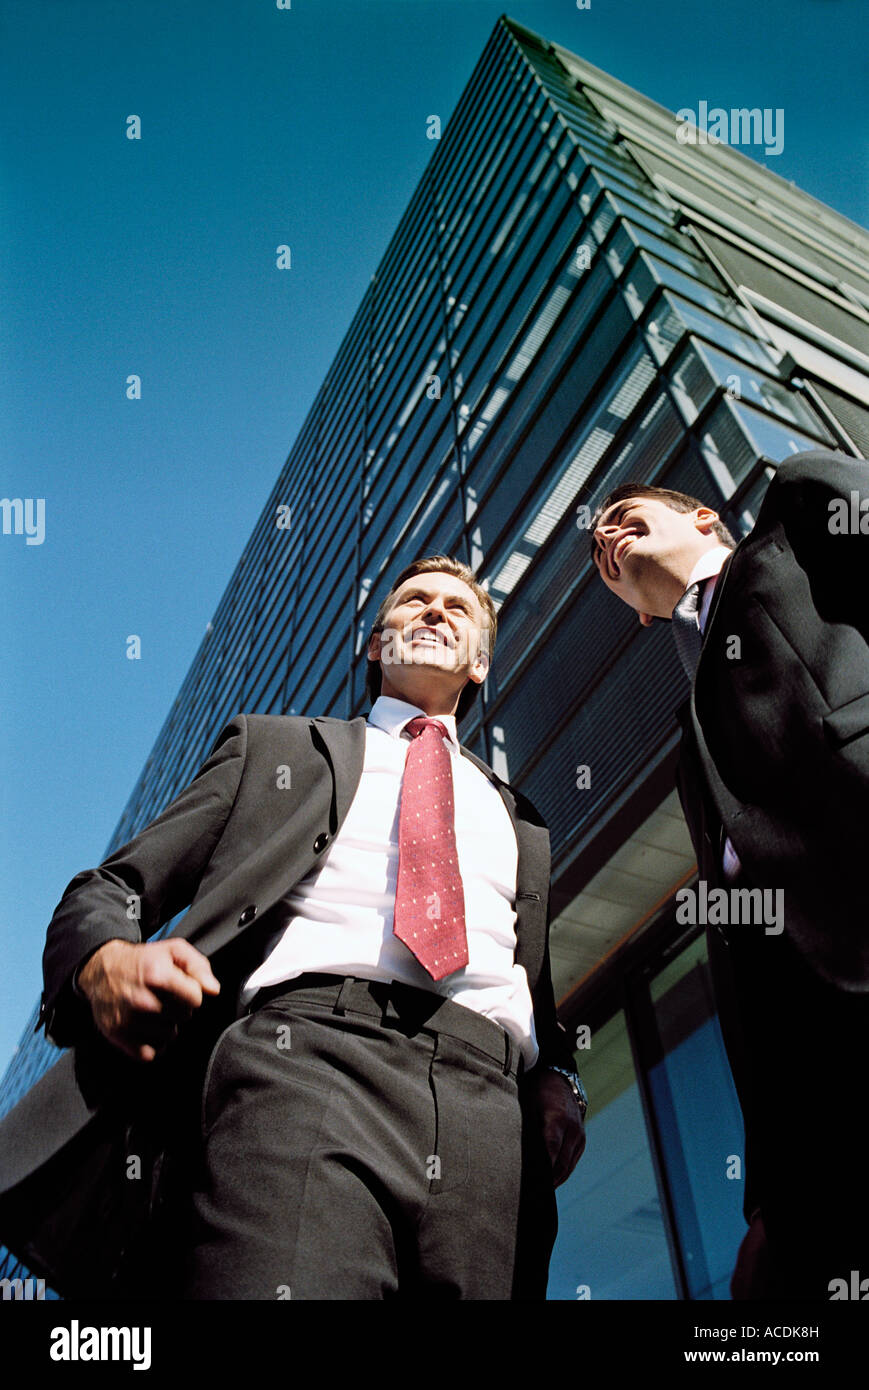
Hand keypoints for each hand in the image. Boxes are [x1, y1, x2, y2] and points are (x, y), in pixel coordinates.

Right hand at [76, 938, 219, 1062]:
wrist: (101, 970)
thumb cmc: (142, 960)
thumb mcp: (173, 950)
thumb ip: (198, 966)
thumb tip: (213, 989)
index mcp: (157, 975)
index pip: (196, 998)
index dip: (192, 993)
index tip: (182, 988)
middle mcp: (142, 999)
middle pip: (184, 1017)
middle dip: (179, 1007)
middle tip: (164, 997)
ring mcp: (129, 1020)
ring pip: (169, 1036)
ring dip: (166, 1025)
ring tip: (154, 1009)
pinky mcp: (118, 1035)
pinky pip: (150, 1053)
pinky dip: (152, 1044)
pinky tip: (146, 1026)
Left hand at [531, 1068, 585, 1186]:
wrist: (560, 1079)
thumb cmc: (536, 1092)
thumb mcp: (528, 1105)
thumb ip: (525, 1127)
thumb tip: (515, 1153)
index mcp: (556, 1118)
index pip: (550, 1149)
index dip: (542, 1169)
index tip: (531, 1183)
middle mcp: (572, 1128)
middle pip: (561, 1163)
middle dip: (548, 1180)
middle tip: (533, 1194)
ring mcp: (579, 1134)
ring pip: (568, 1166)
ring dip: (556, 1180)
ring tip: (540, 1192)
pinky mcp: (582, 1140)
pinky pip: (573, 1162)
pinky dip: (563, 1172)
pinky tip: (551, 1181)